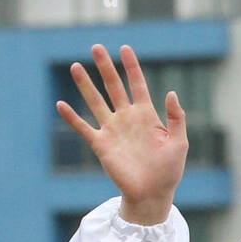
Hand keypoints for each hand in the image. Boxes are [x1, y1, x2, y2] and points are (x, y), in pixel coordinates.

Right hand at [55, 43, 187, 218]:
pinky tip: (61, 104)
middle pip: (113, 87)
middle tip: (96, 47)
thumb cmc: (168, 171)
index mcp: (146, 116)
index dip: (131, 67)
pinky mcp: (101, 145)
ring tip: (75, 66)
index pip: (137, 85)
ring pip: (96, 102)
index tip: (125, 49)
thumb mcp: (179, 143)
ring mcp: (113, 130)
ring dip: (85, 85)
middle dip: (105, 67)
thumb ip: (175, 118)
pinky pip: (84, 128)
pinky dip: (72, 118)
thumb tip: (171, 93)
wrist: (153, 194)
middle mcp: (127, 119)